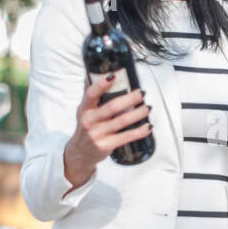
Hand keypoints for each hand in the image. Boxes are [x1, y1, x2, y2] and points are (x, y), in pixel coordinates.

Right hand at [62, 74, 151, 188]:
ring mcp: (98, 134)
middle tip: (141, 93)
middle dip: (130, 99)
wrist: (80, 153)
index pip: (91, 94)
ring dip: (138, 114)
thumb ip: (89, 95)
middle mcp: (89, 121)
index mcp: (84, 109)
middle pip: (112, 107)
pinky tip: (147, 127)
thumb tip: (93, 74)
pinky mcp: (106, 145)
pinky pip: (126, 137)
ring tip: (147, 108)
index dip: (101, 84)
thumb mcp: (83, 112)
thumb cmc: (86, 129)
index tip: (113, 76)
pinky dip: (139, 132)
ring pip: (122, 121)